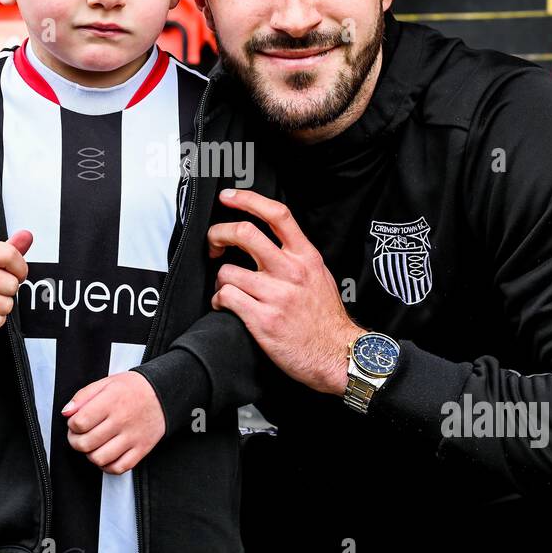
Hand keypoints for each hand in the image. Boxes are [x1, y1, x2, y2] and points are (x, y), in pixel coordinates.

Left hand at [63, 372, 165, 474]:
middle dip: (76, 441)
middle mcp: (122, 420)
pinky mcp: (141, 449)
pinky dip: (107, 466)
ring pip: (99, 458)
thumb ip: (83, 396)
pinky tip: (105, 455)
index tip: (75, 423)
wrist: (162, 394)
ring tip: (93, 445)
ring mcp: (132, 437)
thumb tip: (66, 413)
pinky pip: (118, 468)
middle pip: (86, 443)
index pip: (80, 422)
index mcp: (111, 402)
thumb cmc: (132, 389)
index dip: (72, 425)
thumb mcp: (106, 383)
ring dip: (90, 454)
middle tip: (79, 435)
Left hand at [208, 189, 362, 395]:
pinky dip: (219, 300)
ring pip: (228, 271)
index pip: (277, 214)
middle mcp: (291, 271)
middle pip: (245, 233)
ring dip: (219, 278)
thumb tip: (272, 241)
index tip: (229, 197)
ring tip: (225, 287)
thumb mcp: (320, 276)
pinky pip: (227, 298)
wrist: (337, 355)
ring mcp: (276, 295)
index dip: (248, 199)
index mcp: (306, 257)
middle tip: (214, 242)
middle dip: (218, 233)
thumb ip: (298, 257)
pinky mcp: (263, 320)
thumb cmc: (327, 320)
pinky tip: (225, 305)